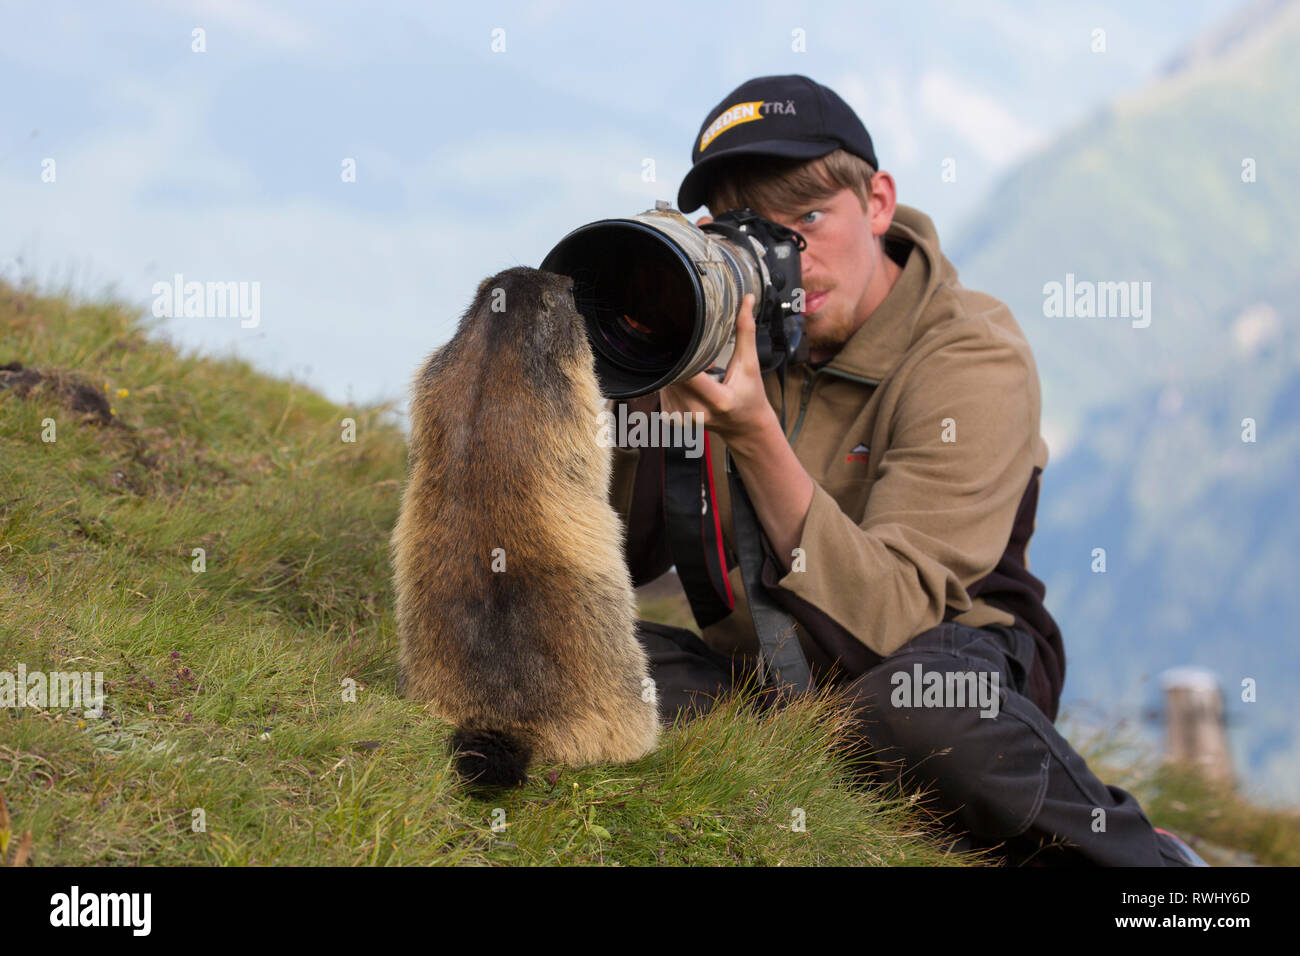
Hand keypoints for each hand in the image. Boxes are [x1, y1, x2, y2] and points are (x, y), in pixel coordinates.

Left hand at [658, 290, 776, 452]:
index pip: (688, 375)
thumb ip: (746, 332)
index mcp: (718, 400)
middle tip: (697, 355)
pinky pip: (661, 390)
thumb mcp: (750, 365)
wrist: (745, 428)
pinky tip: (687, 382)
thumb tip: (747, 300)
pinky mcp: (673, 418)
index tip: (686, 342)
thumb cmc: (750, 396)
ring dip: (676, 369)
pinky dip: (672, 381)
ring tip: (697, 370)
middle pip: (673, 375)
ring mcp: (682, 417)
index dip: (684, 356)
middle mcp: (697, 411)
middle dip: (681, 360)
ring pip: (665, 381)